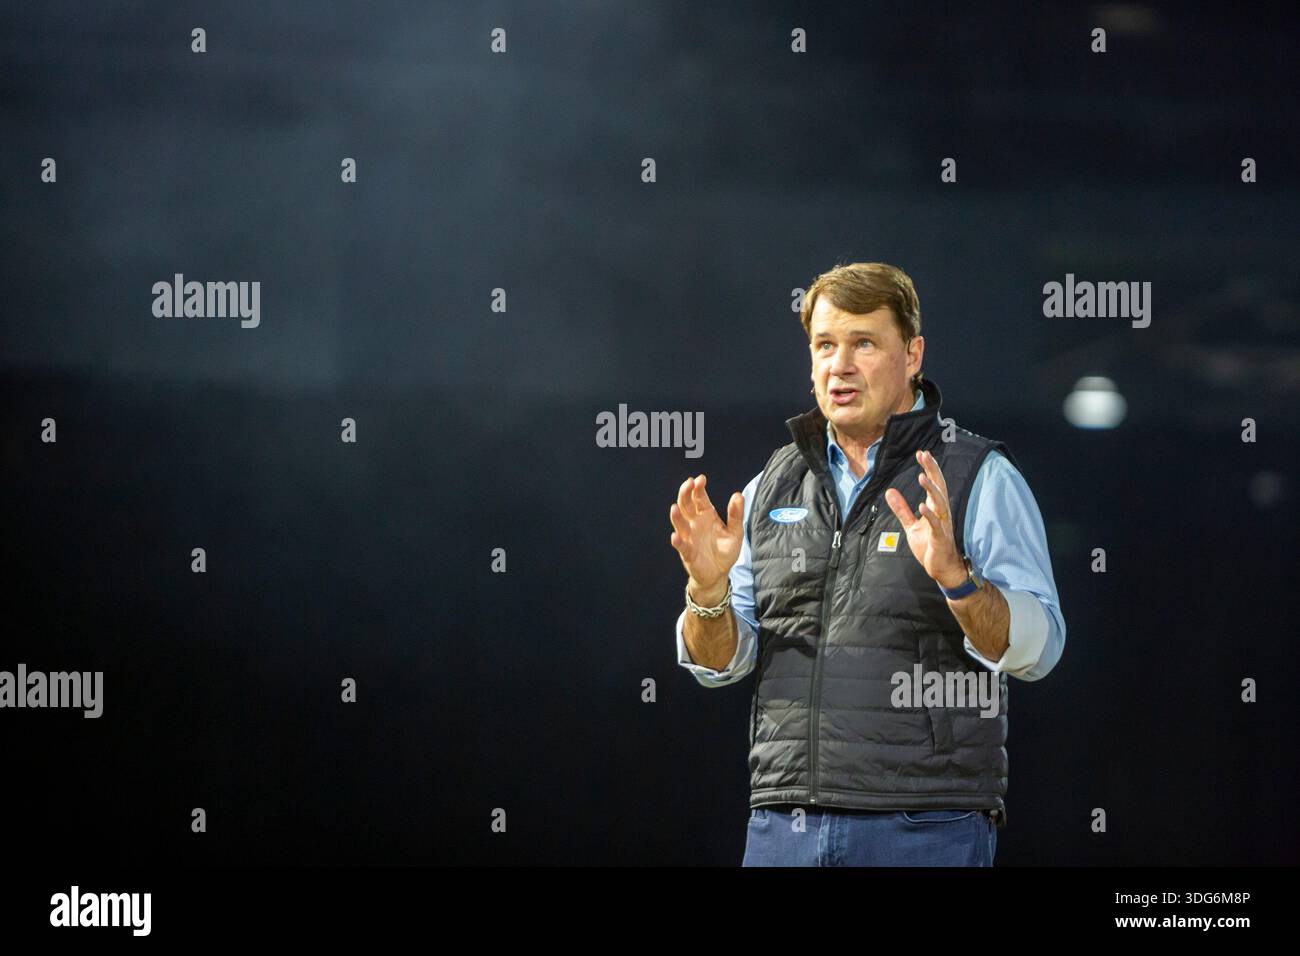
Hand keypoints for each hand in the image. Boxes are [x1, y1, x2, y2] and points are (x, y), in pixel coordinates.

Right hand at [669, 474, 743, 599]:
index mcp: (706, 516)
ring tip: (674, 507)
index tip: (701, 479)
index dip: (698, 488)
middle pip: (686, 505)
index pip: (699, 498)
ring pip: (680, 524)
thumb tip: (738, 495)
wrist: (719, 573)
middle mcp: (695, 524)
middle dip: (685, 494)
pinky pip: (681, 546)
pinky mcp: (688, 553)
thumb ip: (736, 515)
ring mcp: (689, 537)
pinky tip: (675, 536)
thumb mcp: (735, 532)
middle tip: (688, 484)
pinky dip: (678, 541)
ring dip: (677, 516)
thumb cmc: (725, 551)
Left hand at [884, 449, 965, 588]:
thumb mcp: (911, 526)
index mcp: (935, 509)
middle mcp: (941, 513)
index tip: (922, 453)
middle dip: (932, 471)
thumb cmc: (929, 547)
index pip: (933, 484)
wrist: (941, 569)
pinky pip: (936, 525)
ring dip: (931, 490)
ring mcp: (942, 525)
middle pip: (939, 487)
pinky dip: (930, 516)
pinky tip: (922, 506)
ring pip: (940, 503)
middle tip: (925, 455)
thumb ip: (901, 509)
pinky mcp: (940, 539)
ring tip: (921, 477)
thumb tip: (889, 491)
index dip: (928, 468)